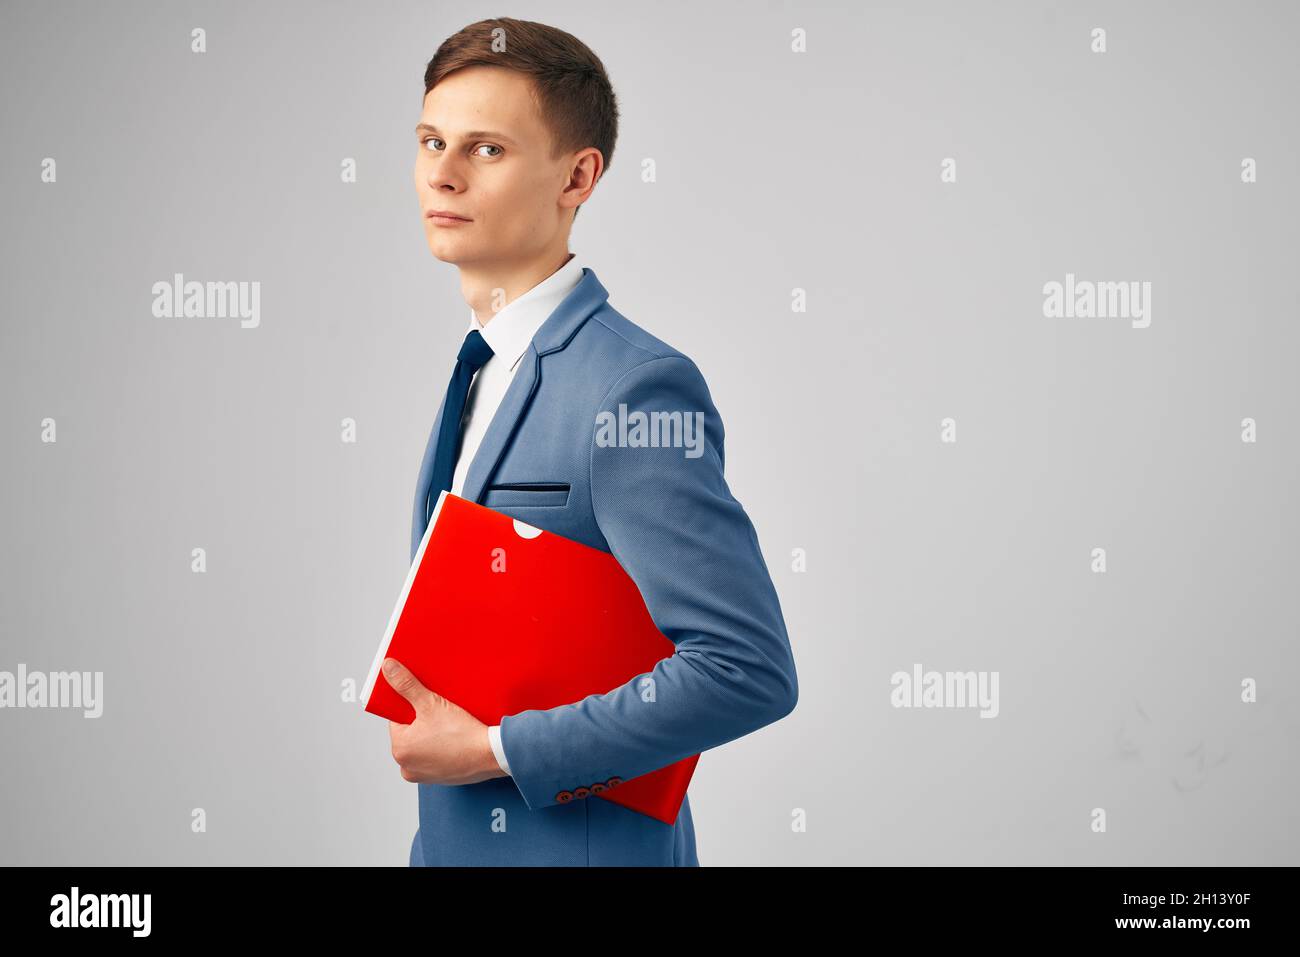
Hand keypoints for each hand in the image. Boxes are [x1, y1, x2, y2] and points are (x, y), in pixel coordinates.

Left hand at [383, 658, 507, 785]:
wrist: (491, 754)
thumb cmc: (462, 734)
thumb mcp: (431, 703)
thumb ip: (407, 685)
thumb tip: (388, 669)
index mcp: (400, 750)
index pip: (397, 720)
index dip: (412, 707)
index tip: (425, 702)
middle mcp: (407, 767)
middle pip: (410, 733)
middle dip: (423, 721)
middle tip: (440, 712)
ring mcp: (424, 775)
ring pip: (423, 745)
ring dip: (432, 735)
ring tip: (449, 725)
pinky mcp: (440, 778)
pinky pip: (436, 757)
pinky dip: (443, 748)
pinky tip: (455, 738)